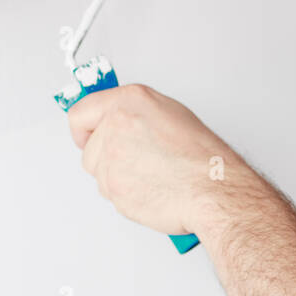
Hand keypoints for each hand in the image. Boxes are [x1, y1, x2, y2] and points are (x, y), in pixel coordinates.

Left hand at [66, 84, 243, 235]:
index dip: (84, 129)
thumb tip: (117, 121)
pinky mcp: (114, 187)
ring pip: (99, 173)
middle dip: (107, 158)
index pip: (81, 112)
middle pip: (89, 148)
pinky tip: (151, 187)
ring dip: (118, 177)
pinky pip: (110, 193)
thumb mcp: (171, 114)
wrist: (213, 188)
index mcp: (130, 101)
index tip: (85, 135)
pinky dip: (127, 195)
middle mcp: (116, 125)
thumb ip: (135, 114)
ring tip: (150, 174)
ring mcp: (112, 158)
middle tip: (137, 161)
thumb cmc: (202, 156)